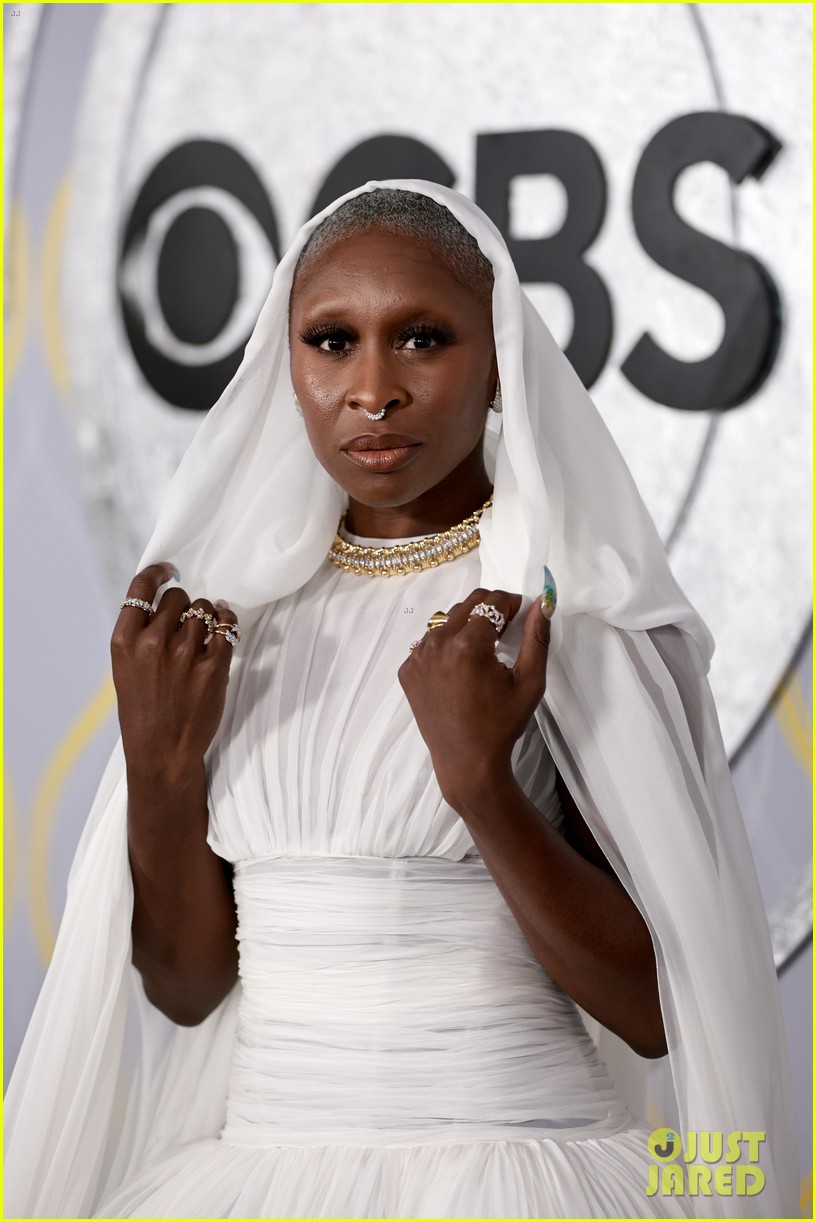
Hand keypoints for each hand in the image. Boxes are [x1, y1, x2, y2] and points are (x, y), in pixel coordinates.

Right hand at [111, 562, 238, 788]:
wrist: (162, 752)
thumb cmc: (143, 711)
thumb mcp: (126, 669)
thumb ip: (141, 635)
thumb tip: (166, 599)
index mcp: (124, 642)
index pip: (141, 588)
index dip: (158, 573)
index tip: (169, 571)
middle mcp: (152, 643)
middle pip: (178, 598)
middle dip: (184, 605)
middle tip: (185, 621)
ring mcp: (185, 655)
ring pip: (203, 609)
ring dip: (206, 615)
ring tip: (204, 629)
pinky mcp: (213, 668)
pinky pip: (227, 628)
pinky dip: (228, 621)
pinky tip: (225, 623)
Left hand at [397, 587, 550, 805]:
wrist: (466, 762)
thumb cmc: (502, 725)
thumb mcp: (529, 682)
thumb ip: (537, 638)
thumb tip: (543, 602)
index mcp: (467, 646)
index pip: (492, 602)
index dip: (512, 603)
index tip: (522, 614)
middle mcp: (436, 645)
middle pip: (468, 604)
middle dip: (490, 610)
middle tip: (506, 632)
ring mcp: (417, 657)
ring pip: (446, 620)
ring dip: (467, 625)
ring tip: (483, 651)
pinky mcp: (408, 669)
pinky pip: (429, 641)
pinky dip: (447, 644)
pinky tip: (461, 668)